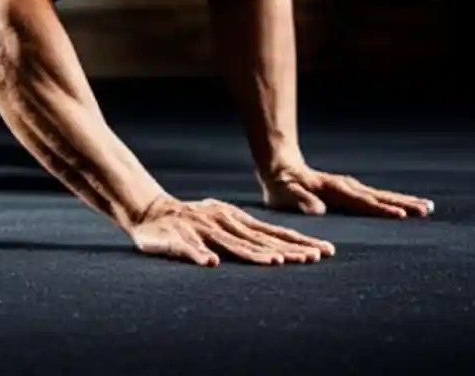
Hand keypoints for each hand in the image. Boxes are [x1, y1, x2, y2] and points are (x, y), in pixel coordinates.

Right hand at [129, 195, 335, 266]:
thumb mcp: (223, 223)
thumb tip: (281, 252)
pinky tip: (212, 264)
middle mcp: (223, 222)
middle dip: (287, 250)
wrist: (150, 212)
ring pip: (230, 244)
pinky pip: (189, 249)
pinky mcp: (176, 239)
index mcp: (236, 220)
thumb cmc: (192, 222)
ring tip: (275, 263)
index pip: (273, 233)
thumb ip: (247, 237)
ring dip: (253, 255)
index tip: (324, 252)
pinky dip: (200, 256)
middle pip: (259, 240)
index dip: (298, 242)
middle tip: (313, 259)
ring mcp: (200, 230)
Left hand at [259, 163, 434, 218]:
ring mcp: (351, 188)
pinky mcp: (352, 192)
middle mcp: (346, 187)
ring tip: (426, 208)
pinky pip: (377, 197)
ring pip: (382, 196)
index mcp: (333, 190)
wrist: (281, 169)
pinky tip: (408, 207)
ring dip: (404, 201)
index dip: (380, 209)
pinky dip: (395, 201)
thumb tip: (318, 210)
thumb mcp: (284, 194)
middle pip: (378, 197)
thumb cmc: (281, 186)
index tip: (400, 215)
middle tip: (426, 210)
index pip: (361, 202)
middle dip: (402, 203)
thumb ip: (301, 201)